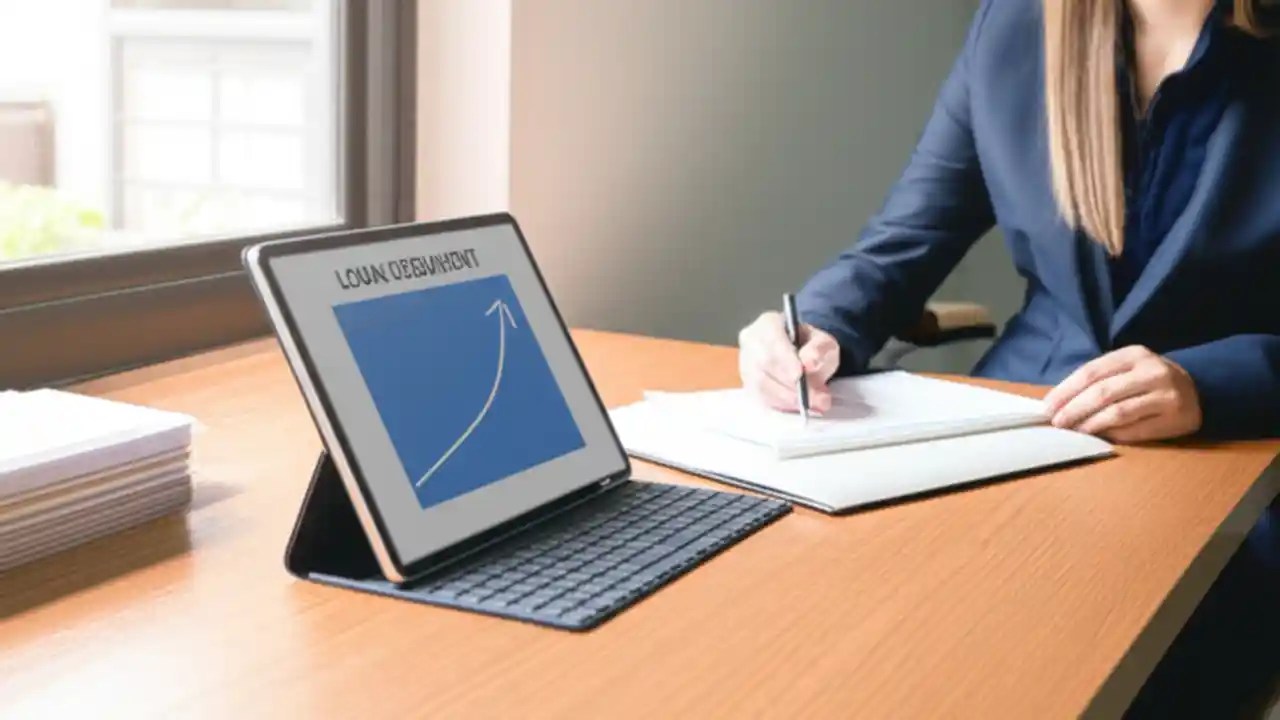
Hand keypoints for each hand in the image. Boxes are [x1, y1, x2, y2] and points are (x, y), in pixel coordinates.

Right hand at [738, 311, 839, 413]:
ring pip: (760, 384)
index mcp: (768, 323)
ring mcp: (746, 365)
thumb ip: (819, 349)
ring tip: (813, 404)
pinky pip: (760, 398)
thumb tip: (810, 362)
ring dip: (788, 398)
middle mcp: (751, 343)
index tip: (800, 375)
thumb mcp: (824, 342)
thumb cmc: (810, 346)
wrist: (802, 357)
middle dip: (789, 384)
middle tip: (816, 398)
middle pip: (762, 364)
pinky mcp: (748, 385)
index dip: (783, 358)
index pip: (770, 339)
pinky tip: (799, 407)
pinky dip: (782, 405)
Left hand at [1043, 345, 1201, 442]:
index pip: (1091, 372)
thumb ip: (1097, 380)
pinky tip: (1100, 437)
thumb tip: (1057, 403)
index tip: (1047, 407)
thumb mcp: (1126, 369)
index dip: (1065, 391)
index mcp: (1134, 354)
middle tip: (1056, 422)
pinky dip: (1113, 434)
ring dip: (1090, 424)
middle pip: (1102, 392)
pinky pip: (1136, 430)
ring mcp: (1166, 395)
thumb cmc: (1148, 380)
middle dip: (1073, 409)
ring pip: (1118, 412)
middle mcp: (1152, 371)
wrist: (1199, 389)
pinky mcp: (1176, 418)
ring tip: (1074, 431)